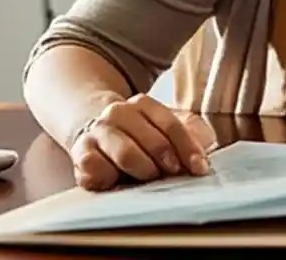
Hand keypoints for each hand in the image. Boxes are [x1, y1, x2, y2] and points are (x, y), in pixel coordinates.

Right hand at [69, 94, 214, 190]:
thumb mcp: (167, 129)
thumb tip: (205, 151)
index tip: (200, 168)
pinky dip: (111, 177)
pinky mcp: (81, 153)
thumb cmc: (140, 136)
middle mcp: (118, 113)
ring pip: (126, 154)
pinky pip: (97, 168)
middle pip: (151, 140)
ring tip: (149, 177)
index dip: (188, 149)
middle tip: (173, 173)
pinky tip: (117, 180)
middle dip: (167, 161)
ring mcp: (98, 132)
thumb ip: (190, 134)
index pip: (171, 125)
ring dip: (143, 169)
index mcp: (143, 104)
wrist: (94, 131)